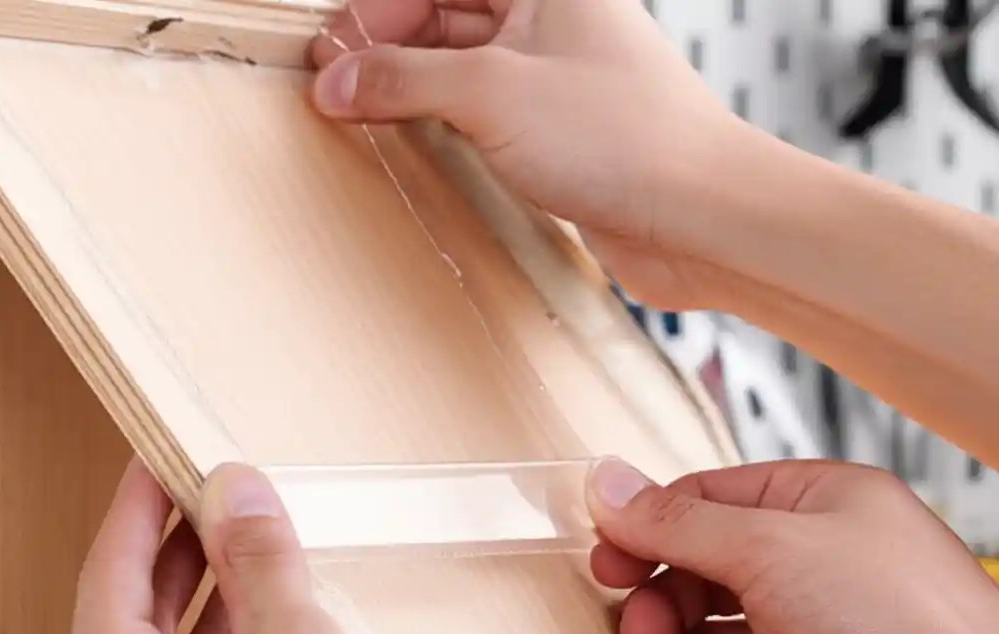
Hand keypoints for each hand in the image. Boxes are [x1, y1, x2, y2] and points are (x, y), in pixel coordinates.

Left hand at [59, 460, 390, 633]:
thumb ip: (260, 557)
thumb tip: (237, 490)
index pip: (109, 563)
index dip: (137, 500)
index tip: (155, 455)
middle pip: (130, 602)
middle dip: (176, 541)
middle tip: (207, 487)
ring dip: (205, 587)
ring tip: (245, 537)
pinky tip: (262, 607)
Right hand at [310, 0, 747, 308]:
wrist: (701, 217)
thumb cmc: (626, 138)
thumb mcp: (492, 93)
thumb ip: (405, 78)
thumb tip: (339, 76)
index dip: (374, 12)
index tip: (329, 54)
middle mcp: (553, 22)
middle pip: (445, 17)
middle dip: (386, 47)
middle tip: (334, 87)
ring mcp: (557, 80)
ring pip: (461, 69)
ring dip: (410, 88)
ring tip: (358, 115)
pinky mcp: (561, 135)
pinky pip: (483, 116)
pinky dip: (443, 124)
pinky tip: (412, 142)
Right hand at [586, 459, 998, 633]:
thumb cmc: (908, 625)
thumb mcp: (770, 548)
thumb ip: (676, 521)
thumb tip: (608, 484)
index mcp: (817, 505)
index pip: (707, 500)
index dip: (650, 529)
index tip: (607, 558)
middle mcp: (816, 566)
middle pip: (698, 577)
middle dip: (664, 609)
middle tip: (643, 627)